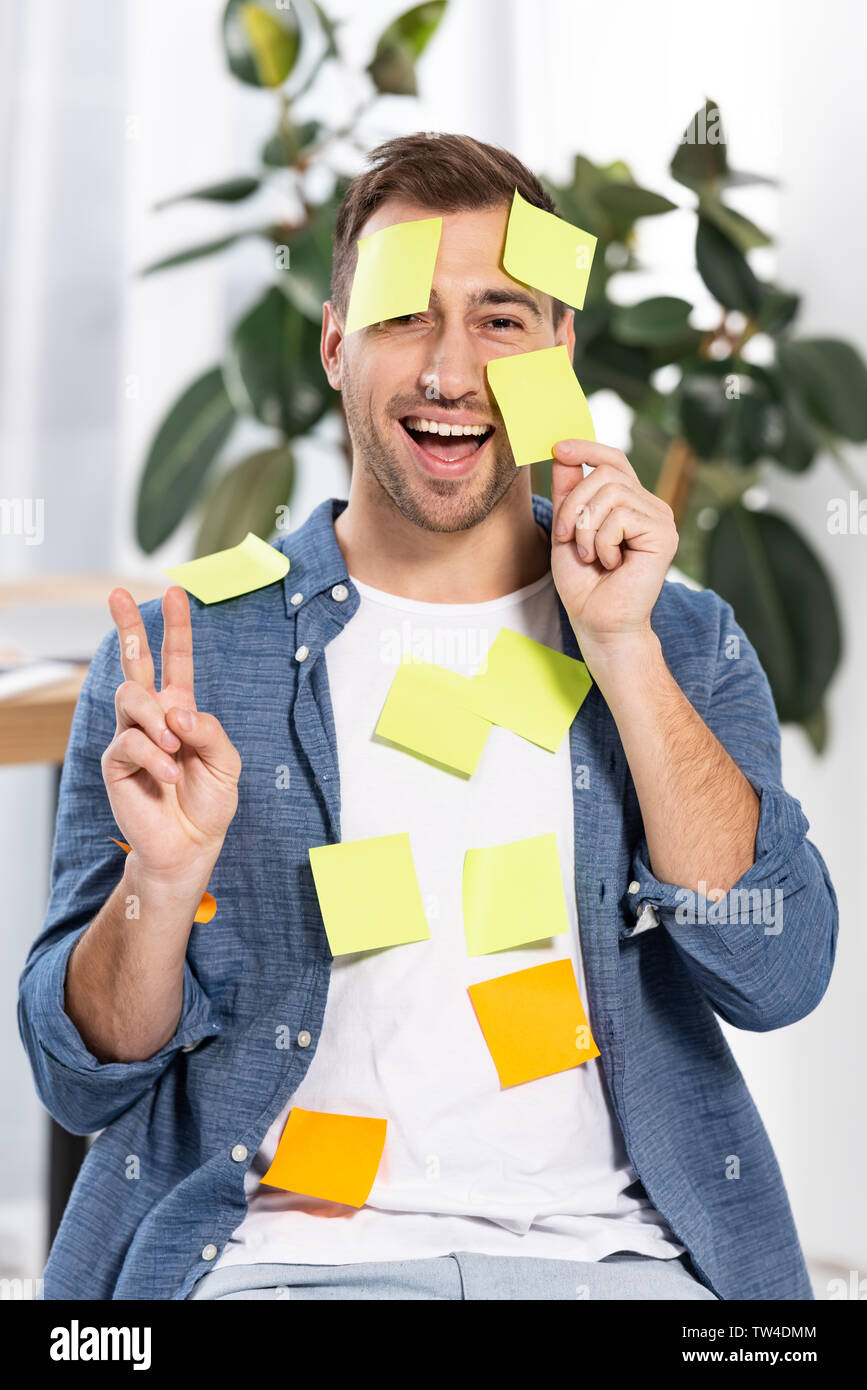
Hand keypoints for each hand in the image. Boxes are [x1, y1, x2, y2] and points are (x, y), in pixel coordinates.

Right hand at [101, 585, 240, 882]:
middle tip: (116, 593)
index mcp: (180, 710)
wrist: (191, 845)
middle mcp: (152, 718)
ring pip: (131, 697)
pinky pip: (132, 743)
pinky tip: (168, 777)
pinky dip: (156, 759)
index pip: (175, 661)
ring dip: (155, 719)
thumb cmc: (208, 802)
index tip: (175, 592)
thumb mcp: (227, 762)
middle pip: (135, 662)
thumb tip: (176, 711)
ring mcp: (131, 737)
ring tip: (174, 748)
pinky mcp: (116, 762)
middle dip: (127, 625)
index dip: (175, 628)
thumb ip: (209, 731)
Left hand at [549, 440, 677, 663]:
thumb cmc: (584, 584)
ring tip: (591, 556)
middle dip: (574, 504)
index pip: (613, 459)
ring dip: (586, 528)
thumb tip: (563, 450)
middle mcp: (649, 505)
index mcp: (630, 503)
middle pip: (605, 472)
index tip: (557, 447)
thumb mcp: (567, 529)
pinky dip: (602, 542)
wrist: (598, 623)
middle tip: (568, 538)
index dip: (586, 448)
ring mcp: (660, 518)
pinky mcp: (664, 534)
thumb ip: (568, 491)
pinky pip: (621, 516)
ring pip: (610, 492)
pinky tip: (611, 564)